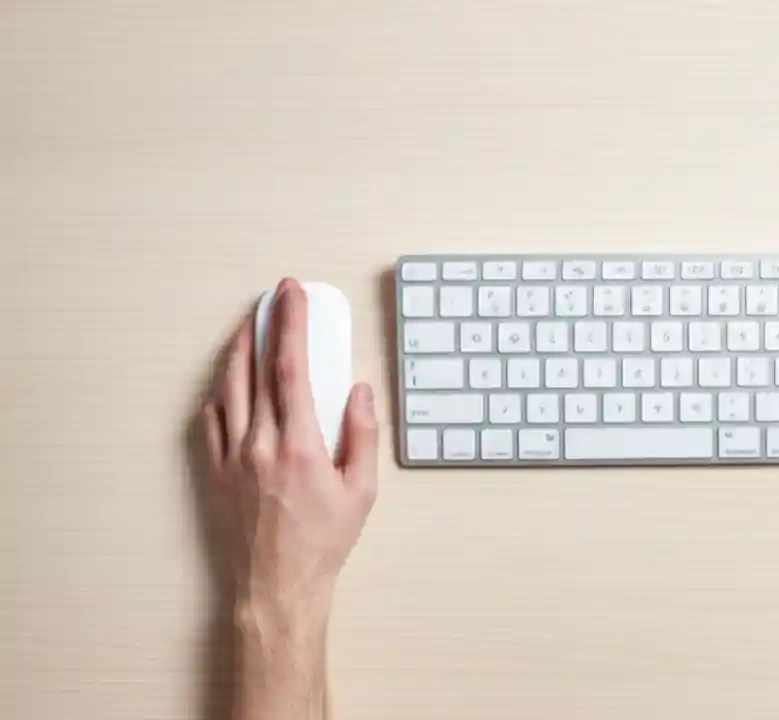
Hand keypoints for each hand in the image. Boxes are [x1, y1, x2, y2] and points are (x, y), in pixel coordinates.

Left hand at [201, 277, 378, 624]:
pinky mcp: (214, 474)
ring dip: (237, 352)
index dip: (291, 324)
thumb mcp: (362, 490)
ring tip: (248, 328)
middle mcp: (259, 444)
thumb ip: (362, 434)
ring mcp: (231, 458)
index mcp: (299, 444)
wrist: (277, 587)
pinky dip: (220, 395)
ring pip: (228, 389)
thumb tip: (358, 392)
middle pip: (255, 368)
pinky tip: (228, 386)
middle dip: (264, 325)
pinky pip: (210, 423)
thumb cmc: (323, 543)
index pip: (292, 366)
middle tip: (272, 299)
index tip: (292, 295)